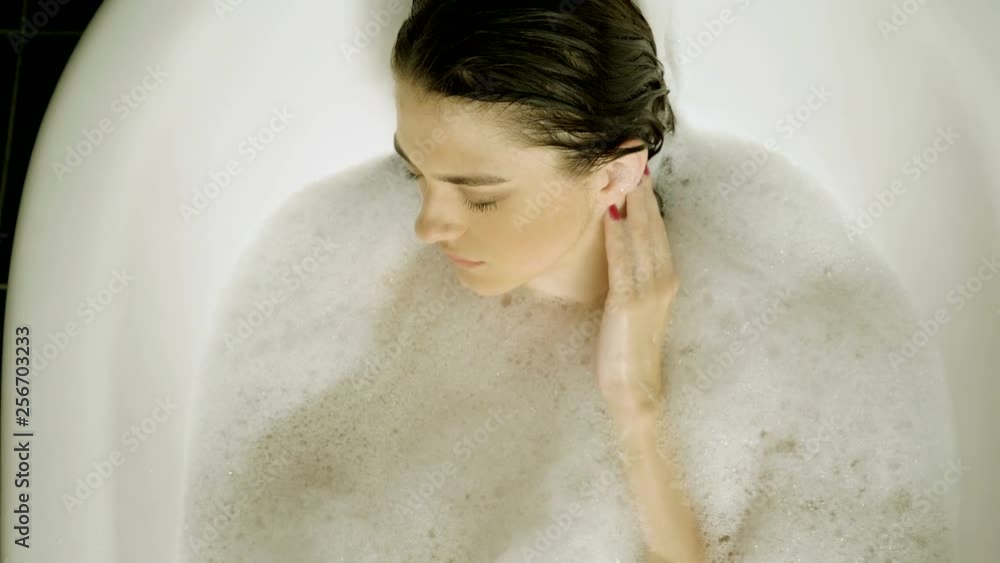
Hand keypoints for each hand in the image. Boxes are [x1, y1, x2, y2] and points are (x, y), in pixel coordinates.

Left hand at [595, 167, 679, 418]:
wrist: (635, 391)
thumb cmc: (626, 351)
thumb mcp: (630, 307)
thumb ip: (626, 279)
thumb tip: (612, 252)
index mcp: (665, 277)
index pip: (655, 228)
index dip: (646, 197)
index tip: (634, 167)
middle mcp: (663, 277)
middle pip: (651, 223)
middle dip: (640, 188)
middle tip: (628, 152)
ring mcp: (649, 288)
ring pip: (640, 233)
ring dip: (630, 200)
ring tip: (620, 168)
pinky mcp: (629, 301)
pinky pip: (622, 258)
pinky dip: (617, 232)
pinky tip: (610, 210)